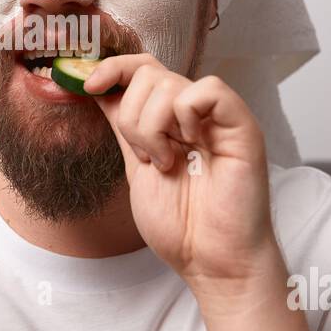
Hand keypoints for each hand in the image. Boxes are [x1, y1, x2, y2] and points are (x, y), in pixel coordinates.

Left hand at [83, 55, 277, 298]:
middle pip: (149, 73)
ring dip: (154, 127)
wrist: (210, 261)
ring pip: (170, 82)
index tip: (88, 86)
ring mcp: (218, 118)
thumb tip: (98, 90)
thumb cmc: (181, 226)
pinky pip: (209, 90)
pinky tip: (191, 145)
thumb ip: (122, 127)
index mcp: (170, 121)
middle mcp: (195, 114)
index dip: (112, 69)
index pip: (141, 69)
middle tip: (147, 158)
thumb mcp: (135, 167)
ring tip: (168, 163)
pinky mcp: (242, 126)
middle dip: (132, 117)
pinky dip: (187, 114)